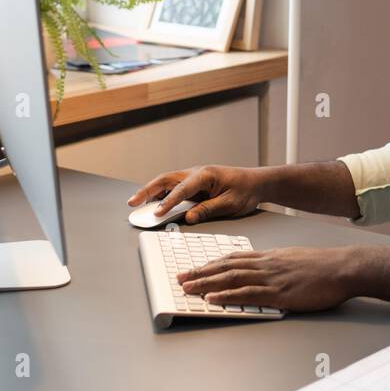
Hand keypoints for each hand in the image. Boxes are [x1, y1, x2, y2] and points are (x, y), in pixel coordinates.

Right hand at [128, 165, 268, 223]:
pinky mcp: (194, 183)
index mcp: (206, 175)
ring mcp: (194, 177)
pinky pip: (174, 187)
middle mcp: (197, 173)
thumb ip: (208, 209)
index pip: (182, 189)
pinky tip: (153, 203)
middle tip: (132, 203)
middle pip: (166, 180)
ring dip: (151, 191)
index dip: (168, 202)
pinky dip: (161, 193)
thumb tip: (188, 217)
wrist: (257, 182)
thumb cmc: (246, 190)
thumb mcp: (230, 204)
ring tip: (136, 203)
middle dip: (147, 191)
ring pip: (167, 182)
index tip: (157, 213)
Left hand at [178, 246, 356, 311]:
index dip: (212, 263)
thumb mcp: (296, 259)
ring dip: (207, 283)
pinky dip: (228, 295)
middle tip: (181, 278)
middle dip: (201, 272)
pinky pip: (248, 294)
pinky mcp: (279, 293)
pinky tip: (214, 298)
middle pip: (227, 266)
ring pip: (232, 278)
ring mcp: (272, 278)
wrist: (343, 268)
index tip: (196, 267)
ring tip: (188, 288)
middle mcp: (267, 264)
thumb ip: (278, 264)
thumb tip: (266, 271)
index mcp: (271, 256)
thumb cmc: (324, 266)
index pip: (234, 257)